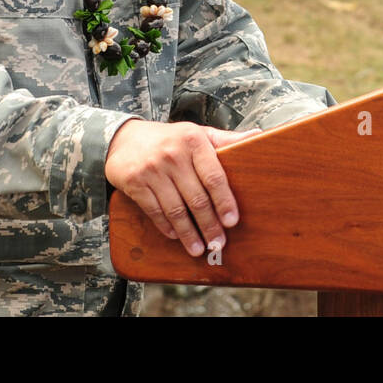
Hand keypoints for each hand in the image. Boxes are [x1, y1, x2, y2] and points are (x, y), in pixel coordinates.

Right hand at [105, 119, 260, 257]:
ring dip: (189, 233)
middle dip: (209, 224)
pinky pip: (154, 210)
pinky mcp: (134, 182)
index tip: (232, 221)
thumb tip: (258, 136)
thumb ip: (227, 140)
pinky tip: (177, 236)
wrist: (124, 138)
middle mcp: (173, 154)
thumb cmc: (170, 139)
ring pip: (175, 209)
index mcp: (194, 141)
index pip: (214, 176)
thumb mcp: (198, 134)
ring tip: (199, 248)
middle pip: (196, 198)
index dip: (224, 201)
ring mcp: (152, 169)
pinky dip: (167, 226)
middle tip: (219, 243)